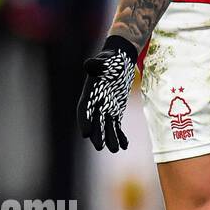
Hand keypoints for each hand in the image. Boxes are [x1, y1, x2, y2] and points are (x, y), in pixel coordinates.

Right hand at [77, 36, 138, 152]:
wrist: (121, 60)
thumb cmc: (112, 59)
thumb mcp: (106, 60)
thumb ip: (98, 64)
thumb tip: (89, 66)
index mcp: (90, 93)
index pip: (84, 109)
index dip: (84, 121)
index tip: (86, 134)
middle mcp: (96, 103)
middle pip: (95, 122)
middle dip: (97, 135)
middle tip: (100, 147)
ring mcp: (106, 108)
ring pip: (107, 127)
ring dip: (111, 138)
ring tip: (117, 149)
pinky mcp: (116, 110)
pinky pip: (117, 125)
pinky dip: (120, 135)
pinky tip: (125, 145)